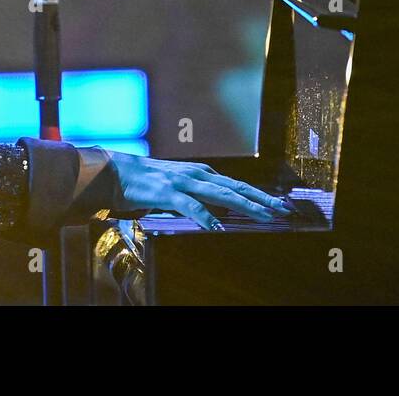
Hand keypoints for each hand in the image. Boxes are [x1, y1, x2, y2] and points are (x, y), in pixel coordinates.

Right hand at [101, 151, 291, 230]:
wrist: (116, 172)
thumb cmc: (146, 183)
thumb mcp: (177, 187)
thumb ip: (196, 195)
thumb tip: (215, 211)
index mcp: (201, 173)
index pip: (236, 185)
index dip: (259, 195)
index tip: (278, 204)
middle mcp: (197, 174)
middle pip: (236, 187)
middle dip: (262, 198)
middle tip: (283, 209)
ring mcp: (183, 182)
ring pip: (221, 194)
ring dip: (245, 205)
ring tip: (264, 215)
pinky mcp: (167, 192)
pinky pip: (190, 206)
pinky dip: (205, 216)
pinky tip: (217, 226)